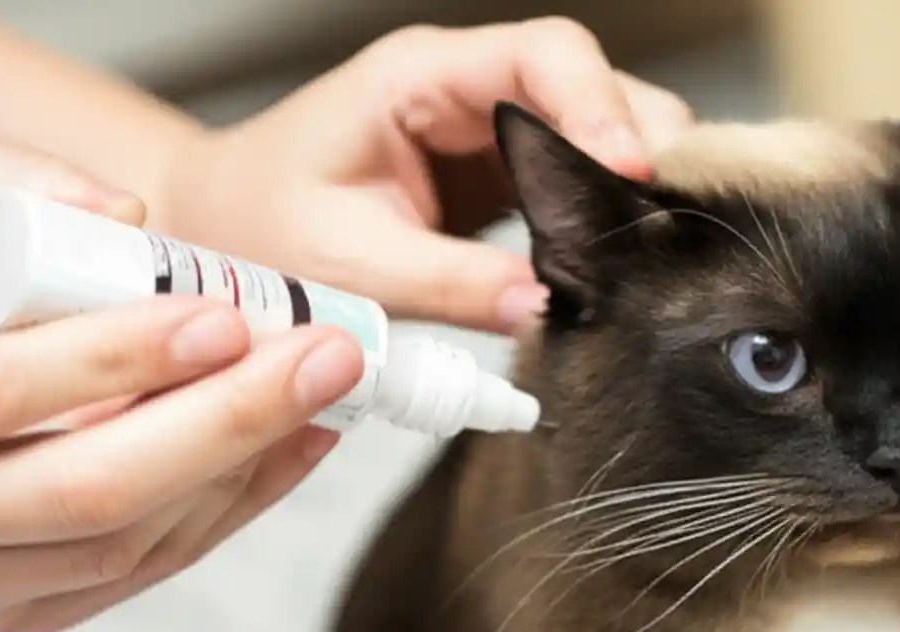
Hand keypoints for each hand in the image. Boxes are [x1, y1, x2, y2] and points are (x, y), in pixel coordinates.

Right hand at [0, 137, 364, 631]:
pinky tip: (297, 439)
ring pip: (127, 541)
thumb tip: (126, 211)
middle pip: (91, 489)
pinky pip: (142, 566)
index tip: (223, 319)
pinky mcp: (24, 603)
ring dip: (246, 462)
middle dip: (229, 419)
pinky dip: (231, 502)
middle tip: (325, 356)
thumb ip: (13, 189)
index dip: (116, 355)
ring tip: (325, 386)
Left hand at [164, 17, 694, 334]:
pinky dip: (609, 210)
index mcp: (423, 79)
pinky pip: (580, 174)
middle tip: (670, 222)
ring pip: (598, 127)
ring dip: (632, 181)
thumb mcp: (348, 262)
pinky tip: (619, 252)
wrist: (229, 224)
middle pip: (591, 85)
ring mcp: (493, 127)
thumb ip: (450, 283)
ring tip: (652, 244)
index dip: (600, 105)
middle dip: (640, 145)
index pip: (543, 56)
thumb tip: (547, 307)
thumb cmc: (264, 225)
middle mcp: (470, 88)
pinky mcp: (505, 172)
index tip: (633, 172)